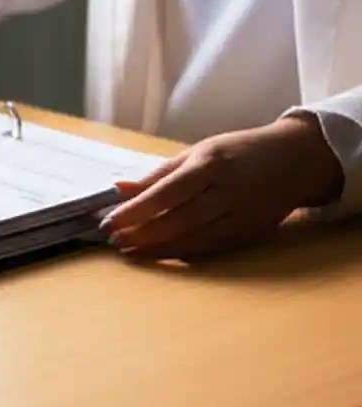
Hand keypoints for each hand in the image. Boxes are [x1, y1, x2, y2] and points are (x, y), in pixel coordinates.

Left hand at [101, 114, 343, 259]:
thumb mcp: (198, 152)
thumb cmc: (238, 152)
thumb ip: (158, 174)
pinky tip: (161, 254)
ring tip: (132, 251)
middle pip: (179, 220)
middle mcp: (228, 190)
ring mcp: (243, 214)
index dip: (135, 211)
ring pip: (195, 240)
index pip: (165, 192)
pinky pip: (213, 249)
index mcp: (210, 163)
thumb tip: (118, 189)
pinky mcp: (253, 232)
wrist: (297, 158)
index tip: (109, 222)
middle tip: (115, 242)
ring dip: (159, 249)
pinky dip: (184, 254)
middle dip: (143, 235)